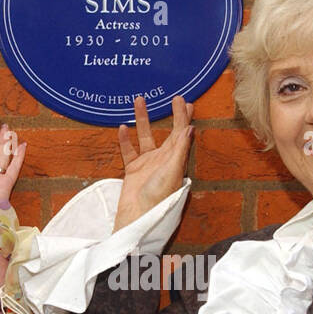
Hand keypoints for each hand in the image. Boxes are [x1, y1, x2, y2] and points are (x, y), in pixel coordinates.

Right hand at [114, 95, 192, 231]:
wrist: (139, 215)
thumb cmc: (159, 196)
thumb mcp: (172, 170)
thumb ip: (180, 149)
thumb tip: (190, 127)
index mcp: (176, 159)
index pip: (181, 132)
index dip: (182, 116)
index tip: (182, 100)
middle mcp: (163, 159)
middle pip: (168, 132)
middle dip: (171, 115)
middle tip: (173, 98)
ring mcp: (148, 163)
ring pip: (145, 136)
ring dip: (142, 119)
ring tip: (139, 101)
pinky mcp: (133, 170)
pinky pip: (129, 151)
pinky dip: (125, 139)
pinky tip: (122, 127)